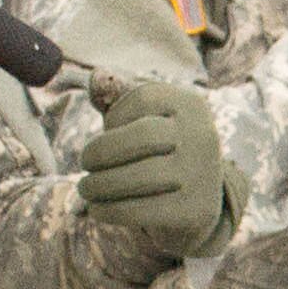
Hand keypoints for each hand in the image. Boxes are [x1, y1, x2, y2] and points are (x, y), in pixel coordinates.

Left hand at [77, 79, 240, 259]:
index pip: (143, 99)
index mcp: (191, 105)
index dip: (113, 117)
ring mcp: (200, 175)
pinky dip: (109, 209)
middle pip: (141, 138)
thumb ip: (117, 97)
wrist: (198, 200)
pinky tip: (96, 209)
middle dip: (101, 152)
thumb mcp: (146, 119)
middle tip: (84, 164)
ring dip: (99, 185)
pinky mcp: (194, 211)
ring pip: (139, 177)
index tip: (107, 132)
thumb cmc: (160, 150)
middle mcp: (203, 136)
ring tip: (85, 188)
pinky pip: (140, 210)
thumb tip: (95, 77)